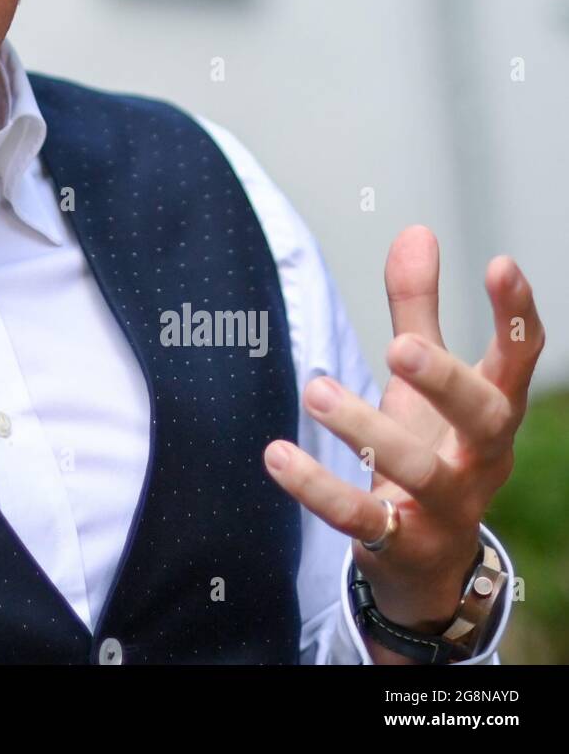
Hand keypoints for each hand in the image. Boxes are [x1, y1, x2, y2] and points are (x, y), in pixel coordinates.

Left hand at [263, 225, 542, 653]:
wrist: (427, 564)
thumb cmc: (431, 448)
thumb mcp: (425, 379)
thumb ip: (418, 309)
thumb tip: (416, 230)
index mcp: (492, 412)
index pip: (519, 360)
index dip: (517, 314)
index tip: (501, 264)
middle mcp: (479, 459)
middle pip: (482, 418)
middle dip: (445, 381)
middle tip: (399, 346)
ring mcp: (445, 507)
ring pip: (418, 470)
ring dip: (365, 429)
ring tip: (315, 391)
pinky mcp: (400, 543)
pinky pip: (362, 519)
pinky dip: (318, 488)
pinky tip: (277, 455)